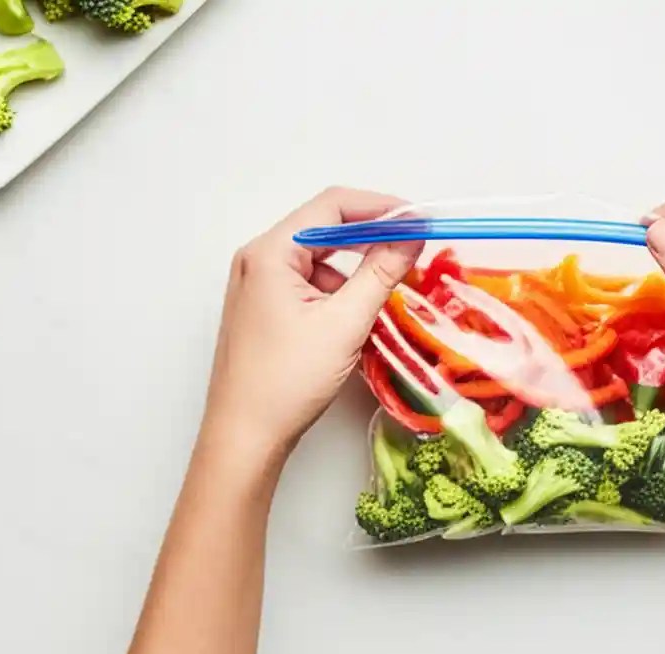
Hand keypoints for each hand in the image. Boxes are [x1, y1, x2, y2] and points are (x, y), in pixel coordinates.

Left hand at [201, 187, 423, 457]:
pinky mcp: (264, 309)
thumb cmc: (288, 380)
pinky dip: (339, 293)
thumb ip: (381, 272)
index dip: (381, 207)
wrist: (244, 436)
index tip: (419, 220)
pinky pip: (309, 284)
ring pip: (320, 260)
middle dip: (372, 239)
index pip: (332, 206)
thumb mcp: (345, 322)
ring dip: (356, 271)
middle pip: (325, 229)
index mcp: (270, 253)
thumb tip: (411, 235)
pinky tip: (357, 320)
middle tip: (413, 251)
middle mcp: (258, 260)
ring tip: (386, 296)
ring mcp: (257, 285)